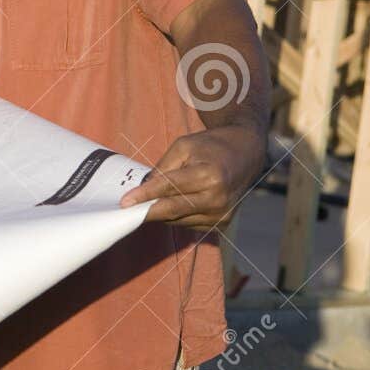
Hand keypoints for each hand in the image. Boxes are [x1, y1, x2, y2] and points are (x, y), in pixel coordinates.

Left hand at [119, 124, 263, 230]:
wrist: (245, 153)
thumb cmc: (210, 146)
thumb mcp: (183, 146)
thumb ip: (163, 168)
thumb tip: (142, 190)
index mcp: (209, 176)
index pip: (169, 189)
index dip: (145, 196)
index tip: (124, 202)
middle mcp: (218, 199)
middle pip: (173, 210)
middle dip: (147, 211)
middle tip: (126, 210)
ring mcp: (221, 214)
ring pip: (179, 219)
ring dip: (161, 213)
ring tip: (148, 202)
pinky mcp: (222, 223)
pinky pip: (189, 223)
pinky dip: (176, 216)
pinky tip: (170, 205)